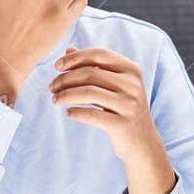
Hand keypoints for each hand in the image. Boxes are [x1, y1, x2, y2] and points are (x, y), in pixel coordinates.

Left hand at [49, 46, 176, 193]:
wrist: (142, 142)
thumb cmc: (123, 109)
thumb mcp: (113, 85)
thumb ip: (93, 66)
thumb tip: (68, 50)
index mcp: (131, 70)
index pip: (99, 54)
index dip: (75, 58)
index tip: (56, 66)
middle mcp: (133, 85)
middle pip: (90, 74)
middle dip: (65, 79)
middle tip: (52, 87)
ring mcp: (129, 105)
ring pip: (89, 93)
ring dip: (66, 95)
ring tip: (55, 99)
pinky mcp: (122, 125)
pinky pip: (92, 115)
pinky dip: (76, 112)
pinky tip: (68, 113)